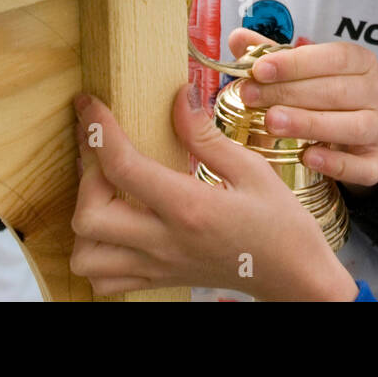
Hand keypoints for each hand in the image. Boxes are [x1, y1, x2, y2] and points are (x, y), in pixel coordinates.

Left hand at [68, 87, 357, 299]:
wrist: (292, 274)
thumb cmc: (280, 223)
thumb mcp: (252, 169)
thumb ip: (206, 135)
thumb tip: (179, 96)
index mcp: (190, 207)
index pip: (123, 167)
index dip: (98, 130)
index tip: (90, 104)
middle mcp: (165, 241)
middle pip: (89, 216)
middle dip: (85, 177)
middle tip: (103, 153)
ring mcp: (158, 266)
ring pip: (86, 256)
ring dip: (85, 219)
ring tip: (106, 191)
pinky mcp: (157, 280)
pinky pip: (102, 279)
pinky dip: (95, 253)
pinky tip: (114, 227)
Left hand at [226, 28, 377, 190]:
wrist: (349, 141)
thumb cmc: (323, 99)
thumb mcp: (300, 73)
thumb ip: (272, 55)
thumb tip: (239, 38)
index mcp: (362, 62)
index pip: (334, 57)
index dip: (296, 63)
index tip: (259, 70)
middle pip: (337, 91)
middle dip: (289, 93)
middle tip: (251, 97)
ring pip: (353, 126)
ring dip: (311, 124)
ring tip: (272, 123)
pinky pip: (364, 166)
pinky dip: (336, 163)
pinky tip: (307, 158)